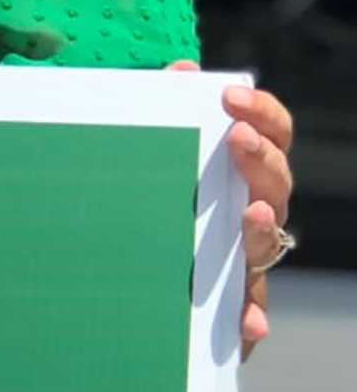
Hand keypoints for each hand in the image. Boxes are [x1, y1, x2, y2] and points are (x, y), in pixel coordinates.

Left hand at [167, 60, 294, 358]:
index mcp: (238, 174)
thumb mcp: (149, 161)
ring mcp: (244, 264)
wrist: (115, 291)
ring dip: (262, 228)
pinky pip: (247, 317)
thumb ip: (166, 114)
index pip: (269, 134)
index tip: (230, 95)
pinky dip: (250, 318)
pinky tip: (247, 321)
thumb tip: (181, 70)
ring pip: (267, 245)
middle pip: (276, 184)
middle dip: (261, 158)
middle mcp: (250, 215)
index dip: (260, 112)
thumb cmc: (144, 211)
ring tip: (252, 212)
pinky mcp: (228, 313)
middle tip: (236, 139)